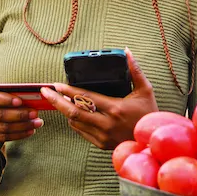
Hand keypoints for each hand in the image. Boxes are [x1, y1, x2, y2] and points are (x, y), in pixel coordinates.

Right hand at [0, 84, 43, 146]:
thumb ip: (6, 92)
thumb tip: (29, 97)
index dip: (5, 99)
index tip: (20, 101)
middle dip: (19, 114)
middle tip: (35, 113)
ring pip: (2, 128)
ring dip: (23, 126)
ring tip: (37, 122)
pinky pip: (3, 137)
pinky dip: (19, 134)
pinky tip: (30, 131)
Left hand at [41, 48, 157, 149]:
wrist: (152, 141)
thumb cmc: (149, 114)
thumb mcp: (146, 90)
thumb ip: (135, 70)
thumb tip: (127, 51)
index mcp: (115, 109)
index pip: (85, 98)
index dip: (68, 91)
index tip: (56, 84)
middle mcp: (106, 124)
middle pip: (73, 112)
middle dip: (56, 101)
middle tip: (45, 92)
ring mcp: (102, 136)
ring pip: (75, 122)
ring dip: (65, 111)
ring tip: (58, 100)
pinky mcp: (101, 144)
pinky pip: (81, 131)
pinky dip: (74, 121)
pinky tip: (73, 113)